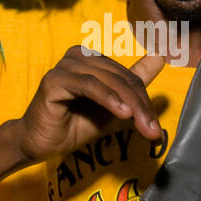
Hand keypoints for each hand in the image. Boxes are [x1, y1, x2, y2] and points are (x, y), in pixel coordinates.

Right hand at [14, 47, 165, 162]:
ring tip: (141, 125)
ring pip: (109, 81)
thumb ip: (133, 84)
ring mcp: (66, 66)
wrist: (40, 143)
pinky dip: (108, 99)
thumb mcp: (112, 107)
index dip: (145, 102)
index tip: (155, 130)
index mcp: (92, 59)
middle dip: (141, 106)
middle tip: (152, 131)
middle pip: (122, 79)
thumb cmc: (74, 124)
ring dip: (129, 105)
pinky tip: (122, 113)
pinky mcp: (55, 80)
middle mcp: (79, 56)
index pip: (129, 77)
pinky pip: (89, 86)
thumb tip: (161, 56)